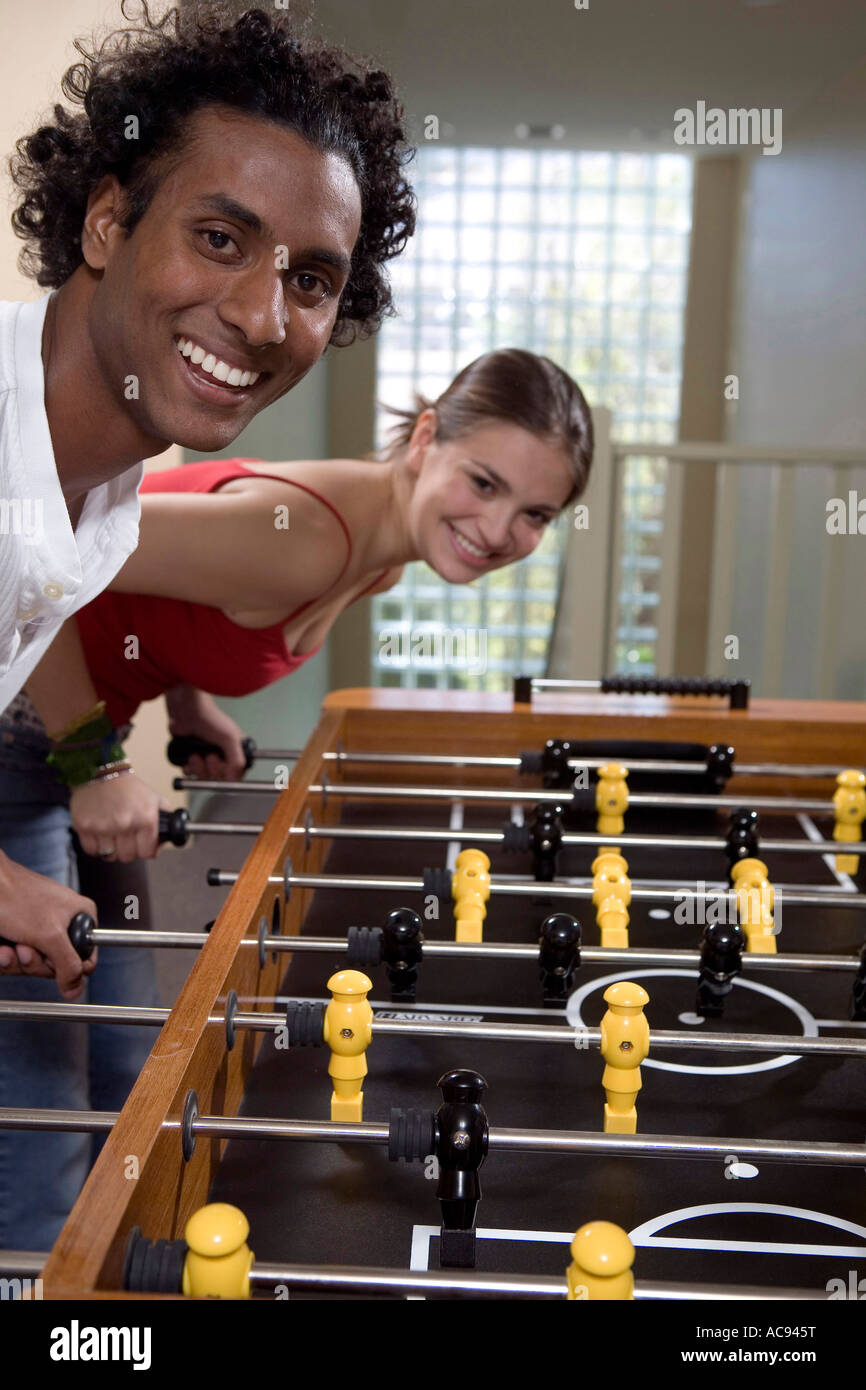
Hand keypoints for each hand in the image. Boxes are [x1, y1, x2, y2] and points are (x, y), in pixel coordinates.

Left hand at [0, 852, 97, 999]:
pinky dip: (7, 956)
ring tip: (11, 946)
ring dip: (17, 961)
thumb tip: (77, 988)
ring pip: (34, 963)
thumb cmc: (15, 896)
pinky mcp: (21, 932)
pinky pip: (18, 957)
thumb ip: (69, 965)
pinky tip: (2, 948)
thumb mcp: (50, 935)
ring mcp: (41, 928)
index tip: (50, 959)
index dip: (66, 967)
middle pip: (56, 965)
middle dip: (35, 962)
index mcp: (82, 917)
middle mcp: (64, 922)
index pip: (85, 960)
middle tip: (26, 948)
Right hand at [70, 772, 167, 861]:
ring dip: (111, 849)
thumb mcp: (154, 799)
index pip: (147, 853)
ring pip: (109, 855)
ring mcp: (103, 826)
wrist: (101, 771)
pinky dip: (95, 846)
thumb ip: (165, 820)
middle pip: (127, 857)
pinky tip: (99, 834)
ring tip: (111, 835)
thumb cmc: (128, 786)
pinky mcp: (84, 826)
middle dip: (127, 850)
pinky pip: (91, 850)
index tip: (141, 846)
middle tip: (125, 839)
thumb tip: (161, 844)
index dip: (145, 851)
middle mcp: (125, 823)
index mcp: (145, 818)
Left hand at [167, 688, 248, 780]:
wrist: (187, 711)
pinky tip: (189, 758)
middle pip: (219, 778)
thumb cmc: (211, 720)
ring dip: (199, 769)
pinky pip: (190, 773)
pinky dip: (189, 768)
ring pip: (204, 777)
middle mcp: (221, 756)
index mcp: (235, 750)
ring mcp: (205, 757)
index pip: (237, 774)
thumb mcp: (229, 739)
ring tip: (195, 755)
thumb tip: (234, 779)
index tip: (225, 769)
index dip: (230, 775)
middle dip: (213, 769)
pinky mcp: (191, 758)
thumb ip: (236, 760)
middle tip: (210, 756)